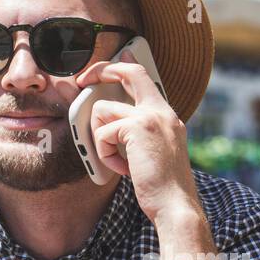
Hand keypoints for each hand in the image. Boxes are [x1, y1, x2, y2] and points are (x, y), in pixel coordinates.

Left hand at [75, 50, 200, 223]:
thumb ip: (138, 133)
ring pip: (103, 110)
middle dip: (101, 70)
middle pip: (128, 72)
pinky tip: (124, 168)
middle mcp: (162, 111)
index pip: (146, 77)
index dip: (126, 64)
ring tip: (120, 160)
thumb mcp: (154, 153)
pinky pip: (103, 133)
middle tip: (84, 80)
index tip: (119, 55)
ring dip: (102, 138)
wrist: (175, 204)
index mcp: (168, 116)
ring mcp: (151, 117)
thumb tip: (107, 121)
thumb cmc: (163, 187)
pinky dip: (106, 154)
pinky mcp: (136, 128)